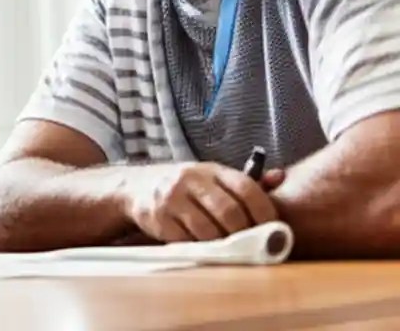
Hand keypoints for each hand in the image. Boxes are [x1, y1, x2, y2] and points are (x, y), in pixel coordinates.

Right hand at [124, 162, 277, 242]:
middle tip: (253, 246)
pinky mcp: (158, 218)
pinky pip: (186, 240)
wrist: (135, 187)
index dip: (265, 210)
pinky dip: (199, 248)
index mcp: (211, 169)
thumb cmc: (185, 187)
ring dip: (222, 244)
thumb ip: (246, 181)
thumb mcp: (212, 177)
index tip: (274, 229)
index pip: (246, 187)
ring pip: (208, 230)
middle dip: (245, 233)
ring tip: (229, 249)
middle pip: (229, 211)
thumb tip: (281, 177)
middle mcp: (191, 179)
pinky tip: (203, 246)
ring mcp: (172, 198)